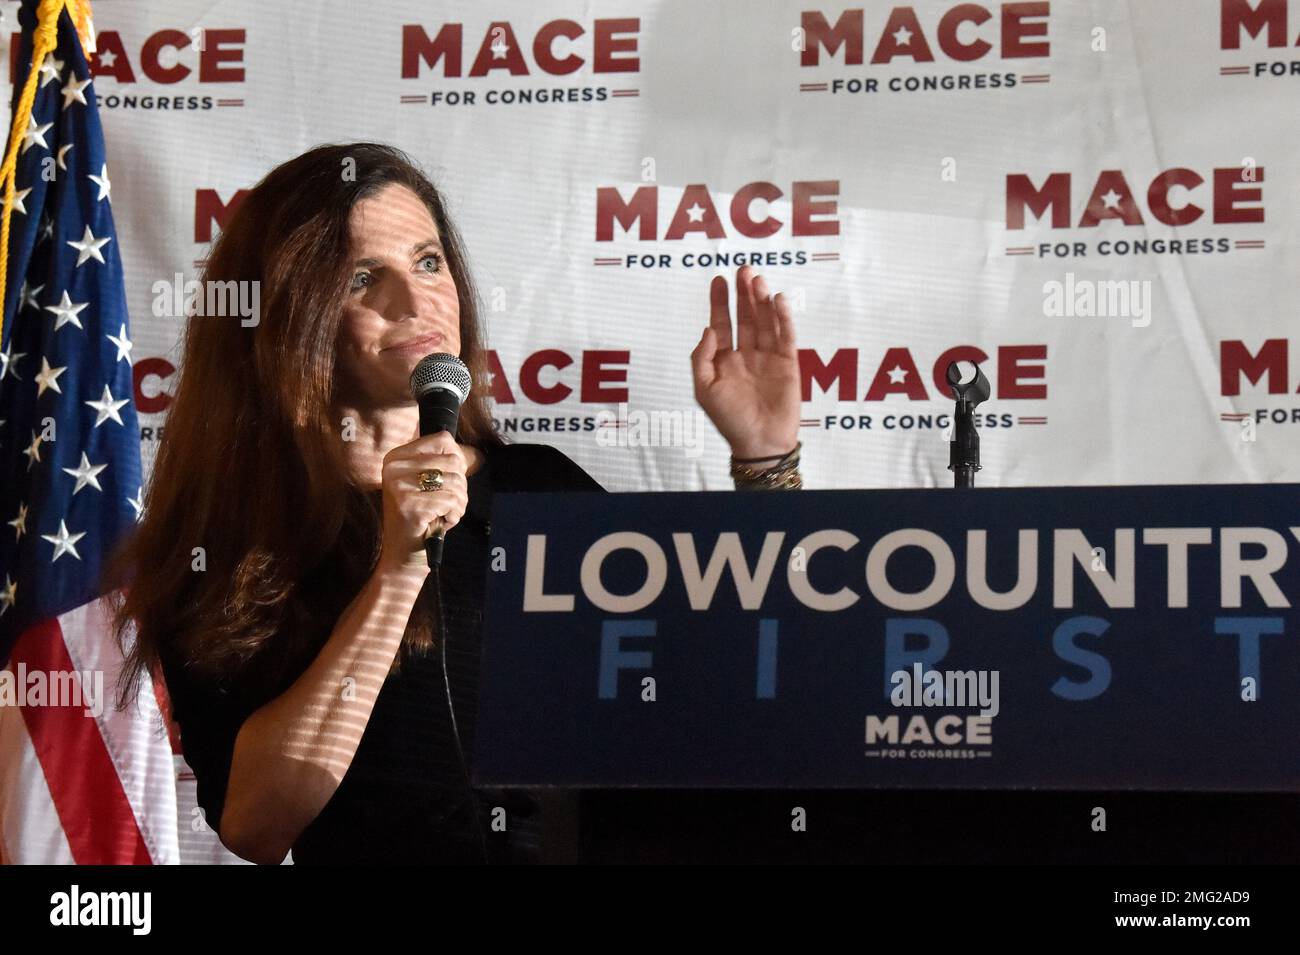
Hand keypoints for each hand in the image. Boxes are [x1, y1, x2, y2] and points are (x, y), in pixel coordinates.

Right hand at [376, 431, 468, 570]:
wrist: (403, 556)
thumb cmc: (422, 518)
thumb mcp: (430, 485)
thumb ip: (448, 465)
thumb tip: (477, 455)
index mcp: (397, 457)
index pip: (443, 440)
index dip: (457, 462)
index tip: (448, 483)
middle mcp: (393, 467)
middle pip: (453, 461)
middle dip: (459, 487)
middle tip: (446, 505)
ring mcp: (398, 486)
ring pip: (454, 482)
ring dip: (458, 503)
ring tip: (443, 515)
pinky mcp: (409, 505)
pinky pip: (450, 501)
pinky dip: (453, 515)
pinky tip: (440, 523)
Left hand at [691, 265, 800, 459]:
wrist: (759, 442)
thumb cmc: (729, 420)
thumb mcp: (704, 389)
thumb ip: (702, 358)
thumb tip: (709, 328)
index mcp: (724, 359)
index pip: (722, 323)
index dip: (719, 302)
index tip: (718, 279)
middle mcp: (747, 354)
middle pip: (746, 316)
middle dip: (743, 294)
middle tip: (743, 270)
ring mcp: (768, 357)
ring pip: (765, 321)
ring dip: (762, 300)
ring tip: (757, 280)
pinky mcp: (788, 363)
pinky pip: (786, 335)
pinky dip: (783, 317)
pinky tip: (777, 299)